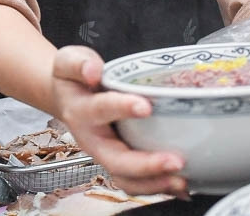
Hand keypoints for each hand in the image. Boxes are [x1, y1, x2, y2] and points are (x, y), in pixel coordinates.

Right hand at [49, 45, 188, 197]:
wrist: (67, 98)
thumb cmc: (74, 79)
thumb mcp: (68, 62)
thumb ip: (79, 62)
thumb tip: (93, 71)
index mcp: (81, 111)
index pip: (101, 110)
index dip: (122, 108)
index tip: (145, 106)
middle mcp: (94, 139)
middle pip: (116, 160)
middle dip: (146, 164)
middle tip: (175, 161)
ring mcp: (107, 155)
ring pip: (126, 179)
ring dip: (155, 184)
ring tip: (182, 181)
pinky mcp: (120, 163)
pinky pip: (136, 182)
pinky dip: (159, 187)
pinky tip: (181, 187)